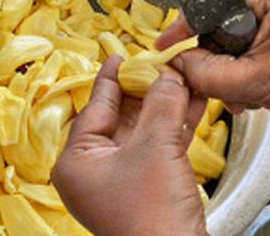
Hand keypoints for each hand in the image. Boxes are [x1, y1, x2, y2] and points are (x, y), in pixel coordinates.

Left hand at [52, 57, 208, 235]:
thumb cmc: (153, 214)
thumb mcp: (155, 147)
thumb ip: (162, 104)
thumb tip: (168, 74)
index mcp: (76, 162)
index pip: (94, 108)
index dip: (112, 79)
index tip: (122, 55)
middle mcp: (92, 173)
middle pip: (119, 118)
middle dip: (146, 91)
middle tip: (163, 65)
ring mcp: (119, 184)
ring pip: (142, 133)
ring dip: (166, 107)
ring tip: (185, 79)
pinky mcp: (147, 192)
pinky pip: (157, 150)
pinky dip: (174, 129)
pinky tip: (193, 105)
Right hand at [156, 0, 269, 128]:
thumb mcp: (258, 82)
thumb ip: (209, 72)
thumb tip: (176, 64)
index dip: (186, 21)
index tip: (166, 46)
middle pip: (224, 14)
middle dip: (216, 53)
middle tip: (214, 84)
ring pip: (239, 31)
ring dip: (233, 65)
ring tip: (243, 96)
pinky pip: (257, 38)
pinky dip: (250, 64)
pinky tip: (256, 90)